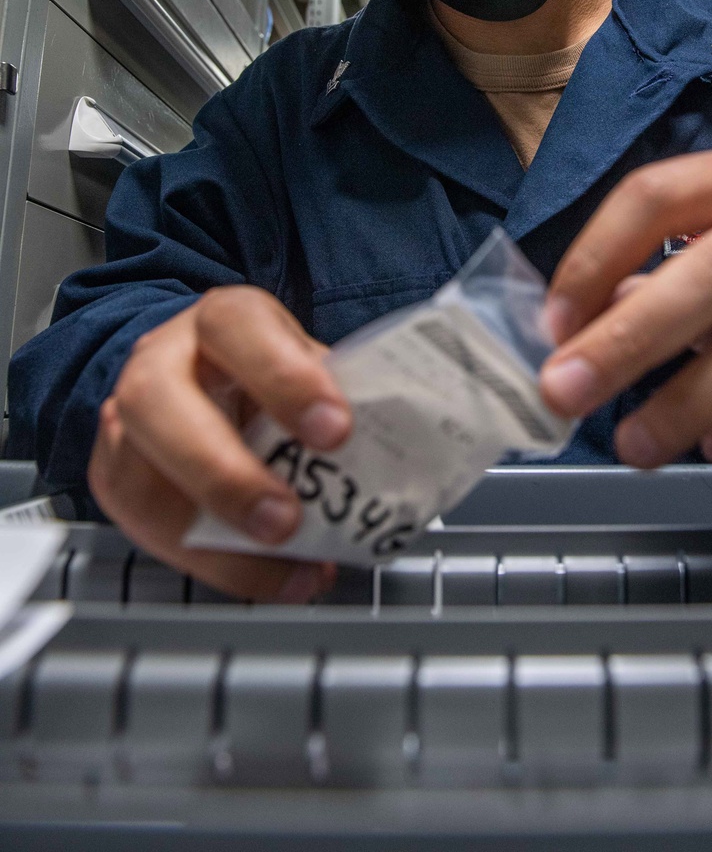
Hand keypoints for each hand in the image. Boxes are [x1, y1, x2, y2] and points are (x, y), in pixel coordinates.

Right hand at [88, 286, 350, 600]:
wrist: (206, 376)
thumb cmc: (268, 372)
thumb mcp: (309, 367)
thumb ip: (342, 398)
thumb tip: (405, 450)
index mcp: (223, 320)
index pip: (238, 326)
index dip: (282, 377)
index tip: (335, 429)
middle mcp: (162, 362)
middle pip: (156, 401)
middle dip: (221, 470)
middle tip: (285, 519)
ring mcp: (128, 421)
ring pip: (136, 477)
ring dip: (212, 535)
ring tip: (284, 563)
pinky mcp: (117, 477)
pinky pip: (148, 530)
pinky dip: (219, 565)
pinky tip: (275, 578)